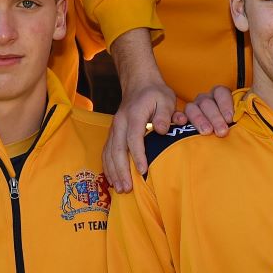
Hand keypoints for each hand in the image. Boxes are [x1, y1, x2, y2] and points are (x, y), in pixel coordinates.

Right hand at [104, 75, 177, 191]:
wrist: (138, 83)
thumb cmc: (155, 94)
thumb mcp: (165, 98)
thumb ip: (165, 114)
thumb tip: (161, 130)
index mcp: (133, 114)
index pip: (134, 138)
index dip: (138, 155)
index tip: (143, 171)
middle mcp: (120, 123)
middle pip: (118, 149)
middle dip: (122, 170)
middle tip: (128, 188)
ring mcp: (114, 128)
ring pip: (110, 152)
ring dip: (113, 172)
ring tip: (120, 189)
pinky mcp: (112, 133)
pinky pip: (106, 152)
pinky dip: (108, 167)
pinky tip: (112, 180)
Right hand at [180, 86, 235, 136]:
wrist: (219, 134)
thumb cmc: (229, 126)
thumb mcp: (236, 118)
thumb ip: (240, 115)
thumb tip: (250, 115)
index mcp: (219, 95)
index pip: (221, 92)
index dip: (226, 104)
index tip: (231, 118)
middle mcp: (205, 99)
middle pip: (208, 103)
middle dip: (215, 117)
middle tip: (222, 132)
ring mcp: (194, 107)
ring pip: (193, 108)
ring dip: (200, 120)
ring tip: (207, 132)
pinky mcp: (183, 117)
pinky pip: (178, 115)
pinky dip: (179, 117)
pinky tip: (183, 122)